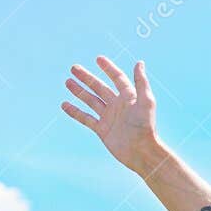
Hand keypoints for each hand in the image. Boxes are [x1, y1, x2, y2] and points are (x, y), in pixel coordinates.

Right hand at [60, 56, 162, 173]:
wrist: (141, 151)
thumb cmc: (145, 126)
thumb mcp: (145, 102)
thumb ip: (141, 82)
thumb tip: (139, 62)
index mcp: (129, 98)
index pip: (118, 79)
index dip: (109, 69)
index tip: (98, 59)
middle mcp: (118, 106)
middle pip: (100, 88)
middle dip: (87, 78)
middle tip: (74, 68)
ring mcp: (109, 117)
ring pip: (91, 101)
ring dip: (79, 91)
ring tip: (67, 82)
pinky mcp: (102, 129)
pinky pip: (86, 118)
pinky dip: (75, 111)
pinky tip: (64, 104)